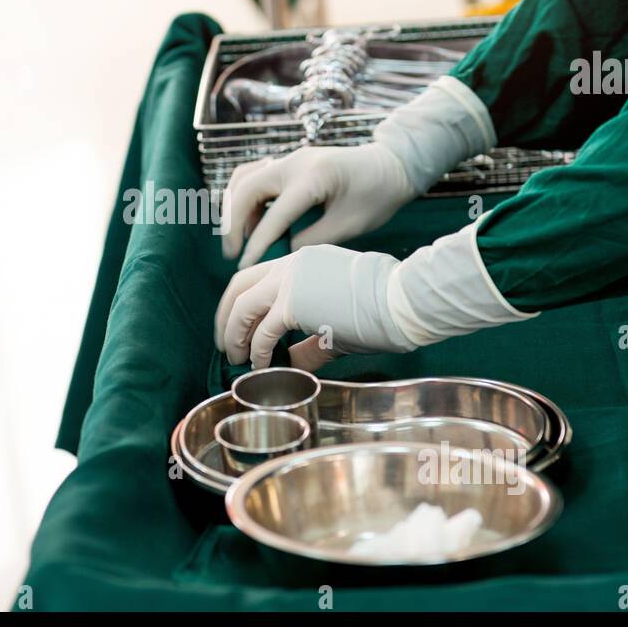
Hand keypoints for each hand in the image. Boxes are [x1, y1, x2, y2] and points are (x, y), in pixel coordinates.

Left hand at [213, 245, 417, 370]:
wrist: (403, 301)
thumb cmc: (383, 309)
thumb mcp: (337, 320)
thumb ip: (309, 339)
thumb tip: (291, 362)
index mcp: (303, 261)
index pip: (258, 277)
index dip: (242, 304)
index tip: (239, 327)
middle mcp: (291, 264)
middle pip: (239, 286)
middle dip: (226, 318)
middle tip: (225, 344)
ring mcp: (291, 280)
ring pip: (243, 306)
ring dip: (234, 335)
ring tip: (236, 358)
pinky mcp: (294, 303)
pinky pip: (264, 331)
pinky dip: (257, 351)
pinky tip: (260, 365)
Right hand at [218, 77, 497, 269]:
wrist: (391, 166)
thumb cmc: (376, 197)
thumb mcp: (347, 227)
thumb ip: (311, 241)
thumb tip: (280, 253)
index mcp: (314, 177)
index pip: (275, 214)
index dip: (257, 244)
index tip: (245, 267)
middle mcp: (295, 162)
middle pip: (246, 189)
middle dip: (234, 224)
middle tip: (233, 254)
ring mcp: (290, 158)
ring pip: (243, 178)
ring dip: (236, 209)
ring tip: (240, 238)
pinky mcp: (289, 162)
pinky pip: (253, 175)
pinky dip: (246, 198)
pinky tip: (254, 222)